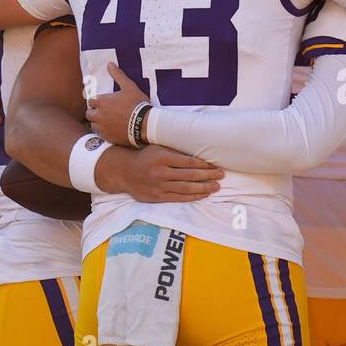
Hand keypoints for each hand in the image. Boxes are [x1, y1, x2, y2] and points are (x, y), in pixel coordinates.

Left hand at [85, 63, 146, 144]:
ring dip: (97, 122)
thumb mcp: (129, 87)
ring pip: (92, 124)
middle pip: (88, 113)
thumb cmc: (137, 104)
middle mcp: (98, 114)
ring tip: (107, 122)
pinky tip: (111, 130)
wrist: (144, 124)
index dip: (97, 102)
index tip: (104, 103)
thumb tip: (110, 63)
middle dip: (94, 112)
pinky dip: (103, 131)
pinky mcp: (106, 136)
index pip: (91, 101)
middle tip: (104, 113)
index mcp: (102, 101)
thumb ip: (118, 75)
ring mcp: (102, 126)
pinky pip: (99, 134)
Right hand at [96, 144, 223, 202]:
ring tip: (216, 187)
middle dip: (208, 176)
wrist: (123, 171)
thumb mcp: (159, 148)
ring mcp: (158, 186)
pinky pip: (178, 198)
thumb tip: (200, 153)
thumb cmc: (146, 156)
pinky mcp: (157, 197)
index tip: (215, 165)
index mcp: (162, 157)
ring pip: (186, 188)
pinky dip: (192, 196)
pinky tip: (203, 195)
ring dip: (204, 188)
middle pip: (190, 176)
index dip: (204, 165)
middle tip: (221, 176)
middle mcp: (160, 172)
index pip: (189, 162)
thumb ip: (176, 151)